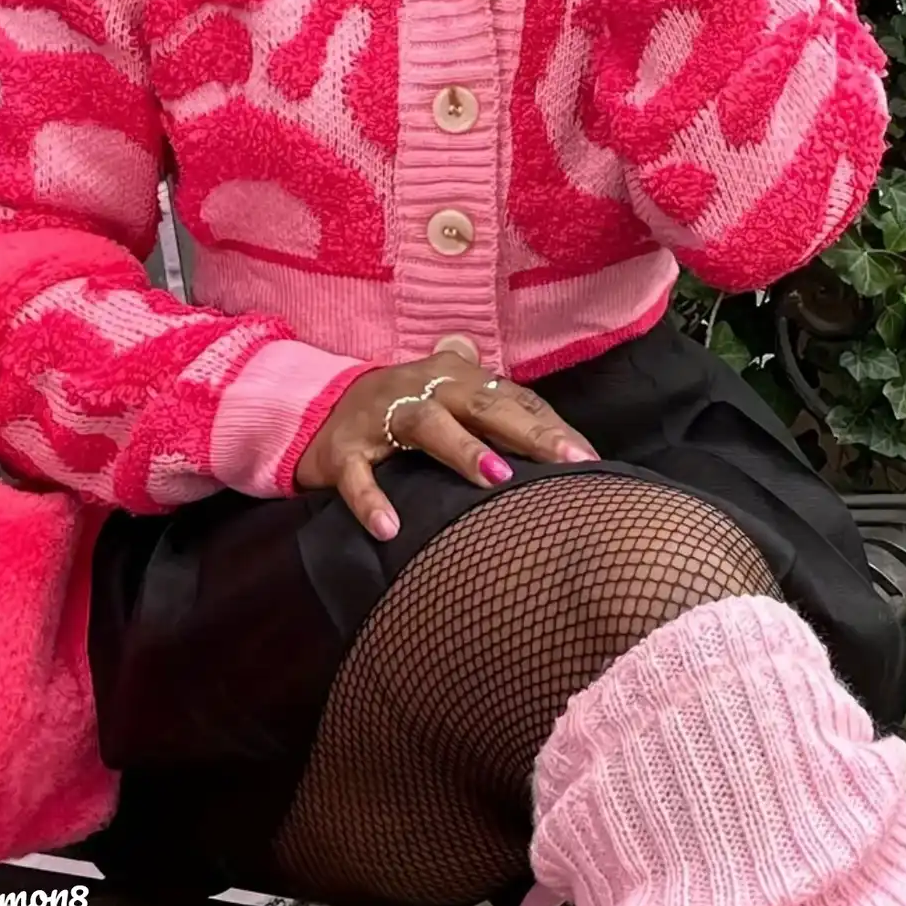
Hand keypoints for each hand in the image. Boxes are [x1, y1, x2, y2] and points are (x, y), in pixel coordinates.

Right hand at [295, 354, 599, 540]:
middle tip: (567, 462)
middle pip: (480, 404)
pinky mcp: (343, 450)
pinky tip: (391, 528)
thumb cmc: (403, 410)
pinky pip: (357, 475)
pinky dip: (371, 500)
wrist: (317, 410)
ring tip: (495, 479)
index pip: (512, 399)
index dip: (550, 427)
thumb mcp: (449, 399)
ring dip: (462, 449)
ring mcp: (380, 417)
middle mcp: (422, 389)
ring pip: (426, 424)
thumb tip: (561, 434)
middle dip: (526, 432)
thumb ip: (499, 408)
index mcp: (454, 376)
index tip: (588, 460)